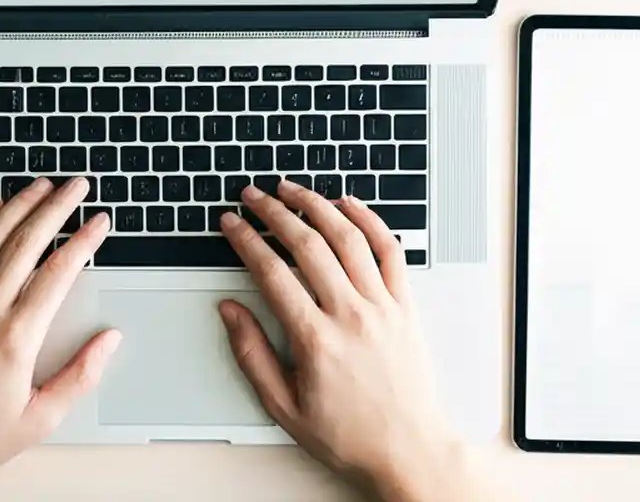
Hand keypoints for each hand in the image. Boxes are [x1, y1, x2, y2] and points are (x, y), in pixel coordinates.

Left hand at [0, 177, 119, 499]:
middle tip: (76, 186)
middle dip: (56, 206)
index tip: (99, 222)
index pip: (59, 272)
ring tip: (40, 186)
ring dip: (18, 205)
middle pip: (27, 241)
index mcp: (16, 338)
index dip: (84, 240)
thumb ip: (81, 375)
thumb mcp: (40, 418)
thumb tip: (109, 341)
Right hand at [219, 181, 483, 501]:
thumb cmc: (349, 435)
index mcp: (316, 340)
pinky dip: (370, 220)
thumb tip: (230, 311)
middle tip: (254, 196)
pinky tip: (349, 205)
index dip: (246, 240)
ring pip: (348, 238)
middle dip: (274, 212)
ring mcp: (383, 307)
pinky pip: (389, 251)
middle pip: (307, 244)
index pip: (272, 272)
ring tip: (293, 189)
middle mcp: (351, 316)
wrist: (409, 451)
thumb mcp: (284, 405)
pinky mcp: (406, 306)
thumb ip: (251, 353)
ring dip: (317, 205)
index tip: (231, 223)